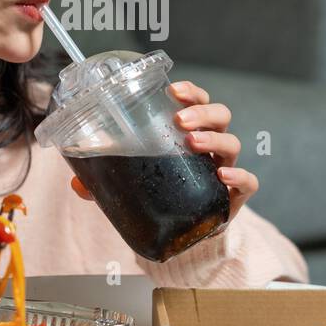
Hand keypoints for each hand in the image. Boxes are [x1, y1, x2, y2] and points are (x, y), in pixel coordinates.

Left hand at [69, 79, 257, 222]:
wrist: (184, 236)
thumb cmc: (161, 194)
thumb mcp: (132, 184)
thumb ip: (106, 182)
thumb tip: (77, 185)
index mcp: (190, 133)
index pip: (197, 102)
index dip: (190, 92)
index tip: (173, 90)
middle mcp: (212, 147)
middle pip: (220, 115)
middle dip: (202, 112)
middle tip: (179, 120)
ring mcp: (225, 169)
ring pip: (233, 142)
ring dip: (214, 138)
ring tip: (192, 142)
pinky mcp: (234, 197)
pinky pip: (248, 182)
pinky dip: (239, 176)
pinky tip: (223, 176)